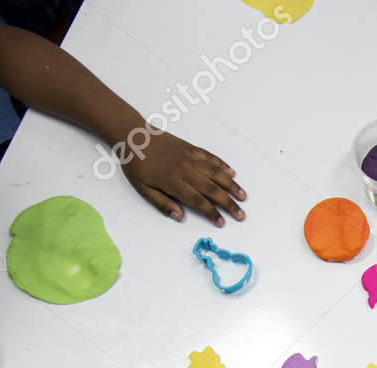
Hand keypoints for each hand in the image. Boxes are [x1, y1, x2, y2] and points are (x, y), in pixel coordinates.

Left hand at [121, 130, 244, 225]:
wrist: (133, 135)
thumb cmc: (136, 164)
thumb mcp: (142, 188)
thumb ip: (162, 203)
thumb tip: (179, 217)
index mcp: (171, 181)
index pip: (196, 200)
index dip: (211, 212)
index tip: (222, 222)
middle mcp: (184, 169)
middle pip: (211, 188)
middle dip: (228, 203)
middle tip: (241, 214)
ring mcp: (189, 157)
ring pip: (215, 172)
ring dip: (231, 185)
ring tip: (243, 196)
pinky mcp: (191, 148)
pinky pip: (210, 157)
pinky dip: (222, 165)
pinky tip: (232, 172)